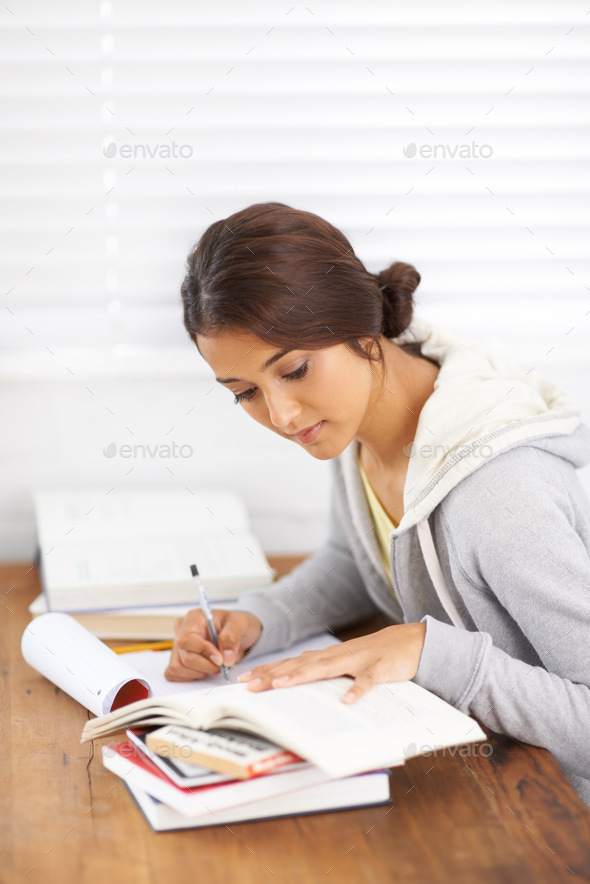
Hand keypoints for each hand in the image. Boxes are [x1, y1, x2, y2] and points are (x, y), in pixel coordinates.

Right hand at [164, 609, 261, 680]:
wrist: (238, 636)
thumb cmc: (236, 626)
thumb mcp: (240, 624)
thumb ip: (232, 638)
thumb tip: (226, 658)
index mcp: (193, 618)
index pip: (187, 639)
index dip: (203, 651)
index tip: (220, 659)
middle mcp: (181, 631)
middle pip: (184, 656)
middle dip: (206, 665)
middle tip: (222, 664)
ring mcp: (177, 647)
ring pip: (178, 667)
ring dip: (200, 671)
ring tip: (214, 664)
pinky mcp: (176, 660)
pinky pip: (175, 674)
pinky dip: (191, 676)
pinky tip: (204, 668)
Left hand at [237, 622, 426, 703]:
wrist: (411, 641)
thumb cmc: (374, 656)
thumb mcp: (346, 665)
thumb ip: (324, 673)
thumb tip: (296, 686)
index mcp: (329, 656)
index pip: (292, 663)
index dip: (268, 670)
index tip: (244, 679)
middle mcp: (338, 655)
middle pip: (301, 664)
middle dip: (275, 674)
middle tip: (250, 685)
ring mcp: (358, 660)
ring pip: (326, 667)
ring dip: (303, 676)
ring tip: (281, 685)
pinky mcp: (379, 668)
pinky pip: (367, 681)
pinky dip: (357, 690)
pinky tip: (347, 702)